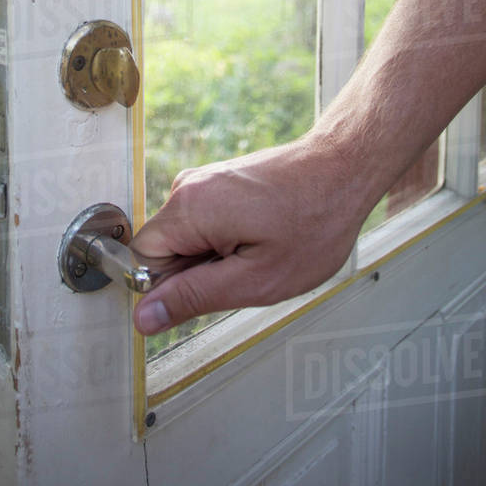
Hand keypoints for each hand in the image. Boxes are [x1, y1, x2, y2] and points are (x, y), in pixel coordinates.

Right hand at [131, 130, 367, 335]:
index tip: (209, 292)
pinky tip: (263, 236)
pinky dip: (228, 239)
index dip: (168, 288)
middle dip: (198, 272)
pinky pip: (204, 223)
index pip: (140, 260)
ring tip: (260, 251)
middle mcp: (188, 187)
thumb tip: (144, 317)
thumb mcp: (256, 280)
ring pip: (187, 238)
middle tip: (246, 272)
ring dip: (216, 257)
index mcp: (188, 209)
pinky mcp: (219, 181)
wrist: (344, 168)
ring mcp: (204, 180)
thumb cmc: (313, 221)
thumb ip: (194, 298)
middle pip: (164, 249)